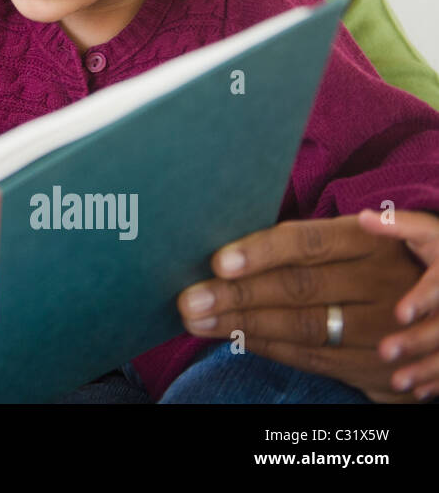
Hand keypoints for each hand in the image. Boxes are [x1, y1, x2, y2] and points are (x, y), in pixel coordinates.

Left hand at [174, 215, 428, 402]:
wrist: (426, 319)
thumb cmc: (365, 268)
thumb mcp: (352, 245)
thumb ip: (303, 246)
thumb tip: (225, 250)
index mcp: (369, 239)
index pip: (308, 242)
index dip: (261, 251)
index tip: (218, 263)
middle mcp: (380, 281)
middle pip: (298, 287)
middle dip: (236, 295)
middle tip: (188, 299)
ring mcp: (381, 327)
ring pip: (300, 326)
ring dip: (241, 324)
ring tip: (197, 319)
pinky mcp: (373, 364)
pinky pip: (309, 355)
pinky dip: (265, 345)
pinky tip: (230, 336)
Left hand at [356, 208, 438, 399]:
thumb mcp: (427, 232)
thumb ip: (398, 226)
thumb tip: (363, 217)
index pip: (438, 286)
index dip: (421, 299)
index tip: (399, 313)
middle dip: (418, 340)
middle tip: (384, 351)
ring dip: (426, 367)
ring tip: (397, 381)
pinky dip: (438, 381)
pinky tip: (417, 392)